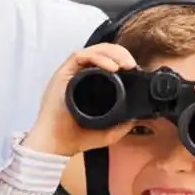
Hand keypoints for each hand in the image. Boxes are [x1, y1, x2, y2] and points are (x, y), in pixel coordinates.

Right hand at [24, 44, 138, 157]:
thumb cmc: (74, 137)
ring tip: (125, 64)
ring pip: (92, 50)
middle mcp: (78, 75)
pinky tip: (112, 67)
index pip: (105, 61)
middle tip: (132, 65)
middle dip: (120, 53)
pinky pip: (80, 56)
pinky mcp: (62, 74)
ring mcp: (70, 73)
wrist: (56, 144)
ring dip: (112, 53)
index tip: (134, 71)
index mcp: (88, 84)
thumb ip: (122, 124)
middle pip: (101, 52)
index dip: (121, 60)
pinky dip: (98, 58)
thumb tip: (137, 116)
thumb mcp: (107, 132)